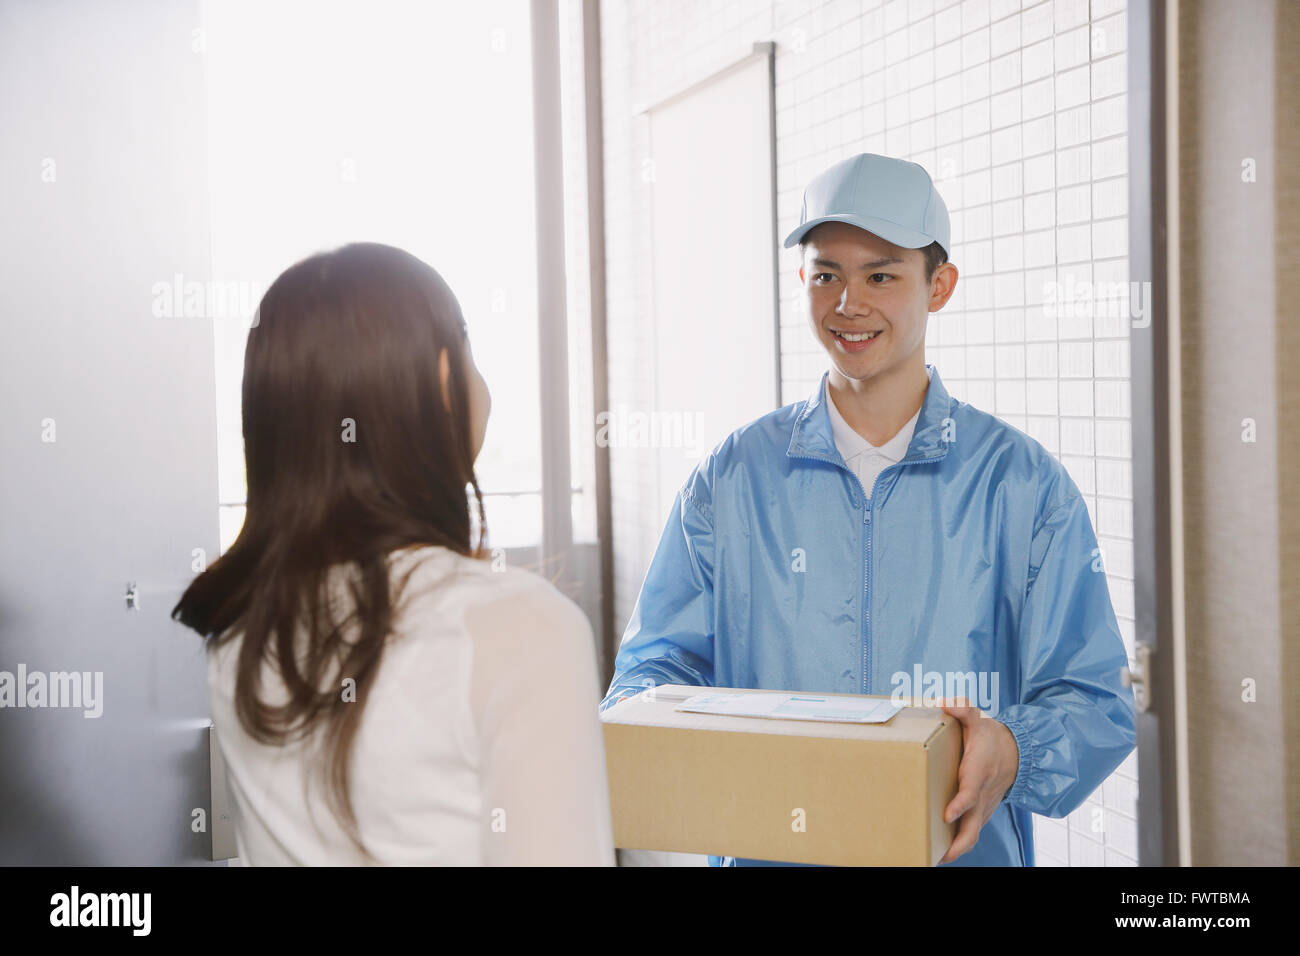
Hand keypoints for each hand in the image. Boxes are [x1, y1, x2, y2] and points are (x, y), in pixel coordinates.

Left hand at [937, 698, 1019, 863]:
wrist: (1015, 752)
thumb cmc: (990, 737)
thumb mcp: (978, 719)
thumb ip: (963, 709)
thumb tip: (946, 703)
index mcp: (978, 773)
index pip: (971, 793)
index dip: (960, 805)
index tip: (947, 814)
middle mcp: (981, 795)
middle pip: (973, 827)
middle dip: (957, 844)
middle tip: (939, 855)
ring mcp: (982, 807)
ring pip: (972, 834)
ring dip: (956, 849)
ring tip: (934, 858)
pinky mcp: (980, 812)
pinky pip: (970, 831)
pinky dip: (958, 844)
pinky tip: (940, 850)